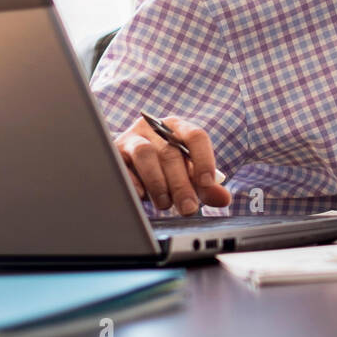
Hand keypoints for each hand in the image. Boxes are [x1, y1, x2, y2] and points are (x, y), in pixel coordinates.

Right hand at [115, 115, 231, 214]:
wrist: (133, 163)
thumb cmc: (168, 168)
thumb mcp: (189, 174)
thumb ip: (207, 187)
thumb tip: (223, 199)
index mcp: (179, 127)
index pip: (196, 136)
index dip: (203, 159)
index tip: (206, 184)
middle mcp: (155, 128)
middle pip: (171, 152)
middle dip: (181, 184)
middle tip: (187, 208)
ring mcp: (132, 138)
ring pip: (145, 154)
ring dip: (157, 183)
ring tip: (165, 204)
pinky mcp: (114, 153)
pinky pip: (122, 166)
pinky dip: (134, 183)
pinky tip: (143, 196)